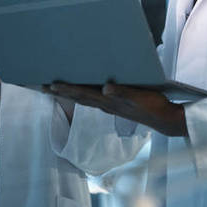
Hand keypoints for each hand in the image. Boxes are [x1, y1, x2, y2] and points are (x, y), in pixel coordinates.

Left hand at [45, 82, 187, 136]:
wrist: (165, 120)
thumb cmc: (154, 107)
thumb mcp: (140, 98)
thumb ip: (123, 93)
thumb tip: (106, 88)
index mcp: (108, 102)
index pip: (82, 94)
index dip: (66, 89)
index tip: (50, 85)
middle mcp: (105, 105)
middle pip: (77, 97)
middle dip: (59, 92)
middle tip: (41, 86)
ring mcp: (109, 107)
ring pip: (83, 99)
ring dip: (68, 93)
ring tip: (53, 88)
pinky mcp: (115, 106)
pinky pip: (93, 99)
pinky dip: (82, 94)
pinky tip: (80, 91)